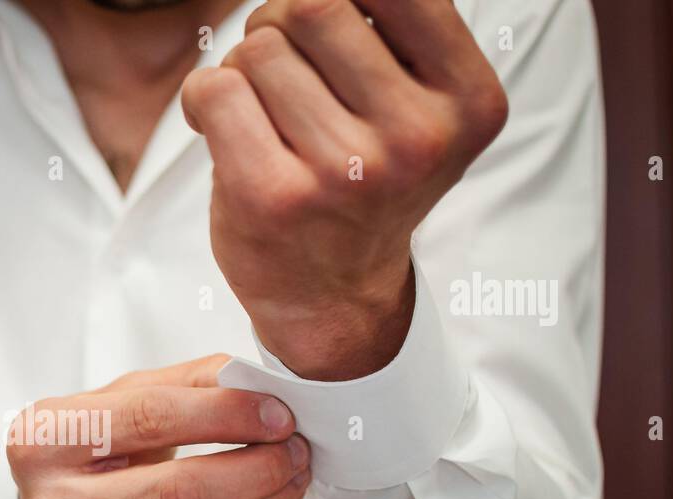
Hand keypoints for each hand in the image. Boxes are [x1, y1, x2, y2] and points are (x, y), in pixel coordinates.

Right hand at [8, 354, 310, 498]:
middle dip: (256, 469)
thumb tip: (264, 386)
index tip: (278, 414)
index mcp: (48, 441)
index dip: (225, 415)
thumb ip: (189, 383)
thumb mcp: (122, 396)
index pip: (151, 419)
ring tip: (292, 477)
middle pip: (179, 493)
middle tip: (295, 449)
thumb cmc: (92, 443)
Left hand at [181, 0, 508, 380]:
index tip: (323, 24)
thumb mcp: (418, 106)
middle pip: (314, 7)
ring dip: (243, 69)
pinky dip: (203, 96)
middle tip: (279, 64)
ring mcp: (344, 171)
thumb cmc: (365, 181)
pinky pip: (214, 90)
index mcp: (469, 101)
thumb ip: (390, 29)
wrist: (334, 296)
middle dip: (280, 23)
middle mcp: (416, 138)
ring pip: (257, 50)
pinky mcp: (273, 196)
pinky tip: (220, 126)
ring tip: (262, 112)